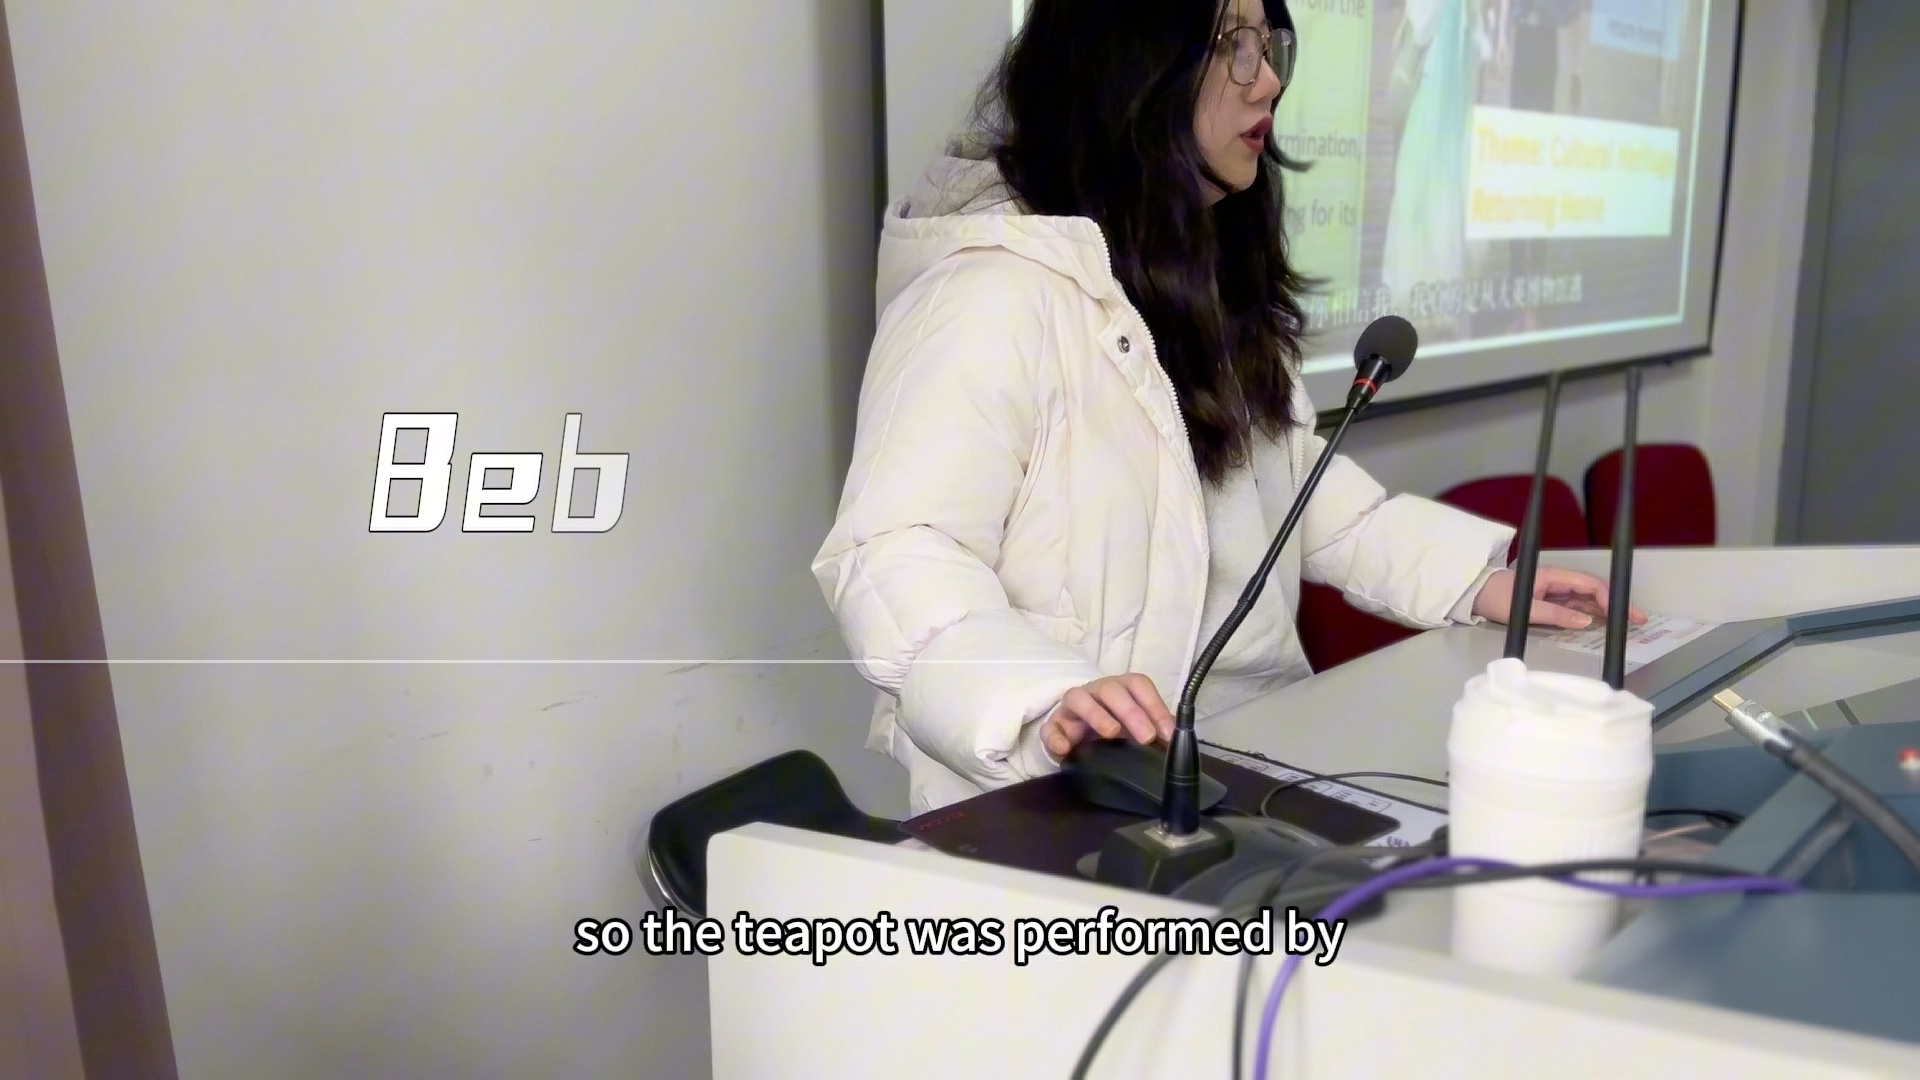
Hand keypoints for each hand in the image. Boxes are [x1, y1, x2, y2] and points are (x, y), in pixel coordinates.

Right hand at [1039, 674, 1175, 759]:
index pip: (1138, 685)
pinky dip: (1056, 736)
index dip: (1154, 706)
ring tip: (1111, 734)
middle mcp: (1096, 691)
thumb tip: (1178, 741)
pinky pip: (1051, 726)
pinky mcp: (1054, 725)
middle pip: (1111, 689)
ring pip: (1078, 698)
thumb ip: (1156, 732)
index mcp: (1121, 689)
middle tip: (1146, 737)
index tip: (1167, 733)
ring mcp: (1072, 706)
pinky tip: (1066, 749)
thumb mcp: (1137, 730)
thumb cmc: (1113, 731)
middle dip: (1131, 711)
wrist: (1079, 744)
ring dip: (1096, 714)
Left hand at [1471, 566, 1648, 629]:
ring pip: (1588, 600)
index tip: (1623, 614)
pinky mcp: (1552, 601)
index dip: (1610, 599)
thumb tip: (1586, 622)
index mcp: (1554, 577)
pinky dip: (1592, 615)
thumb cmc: (1497, 598)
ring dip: (1608, 611)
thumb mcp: (1526, 609)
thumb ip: (1556, 615)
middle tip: (1638, 619)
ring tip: (1627, 624)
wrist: (1477, 595)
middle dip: (1617, 604)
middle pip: (1595, 591)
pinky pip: (1577, 607)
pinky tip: (1604, 624)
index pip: (1591, 585)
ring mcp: (1556, 591)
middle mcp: (1559, 582)